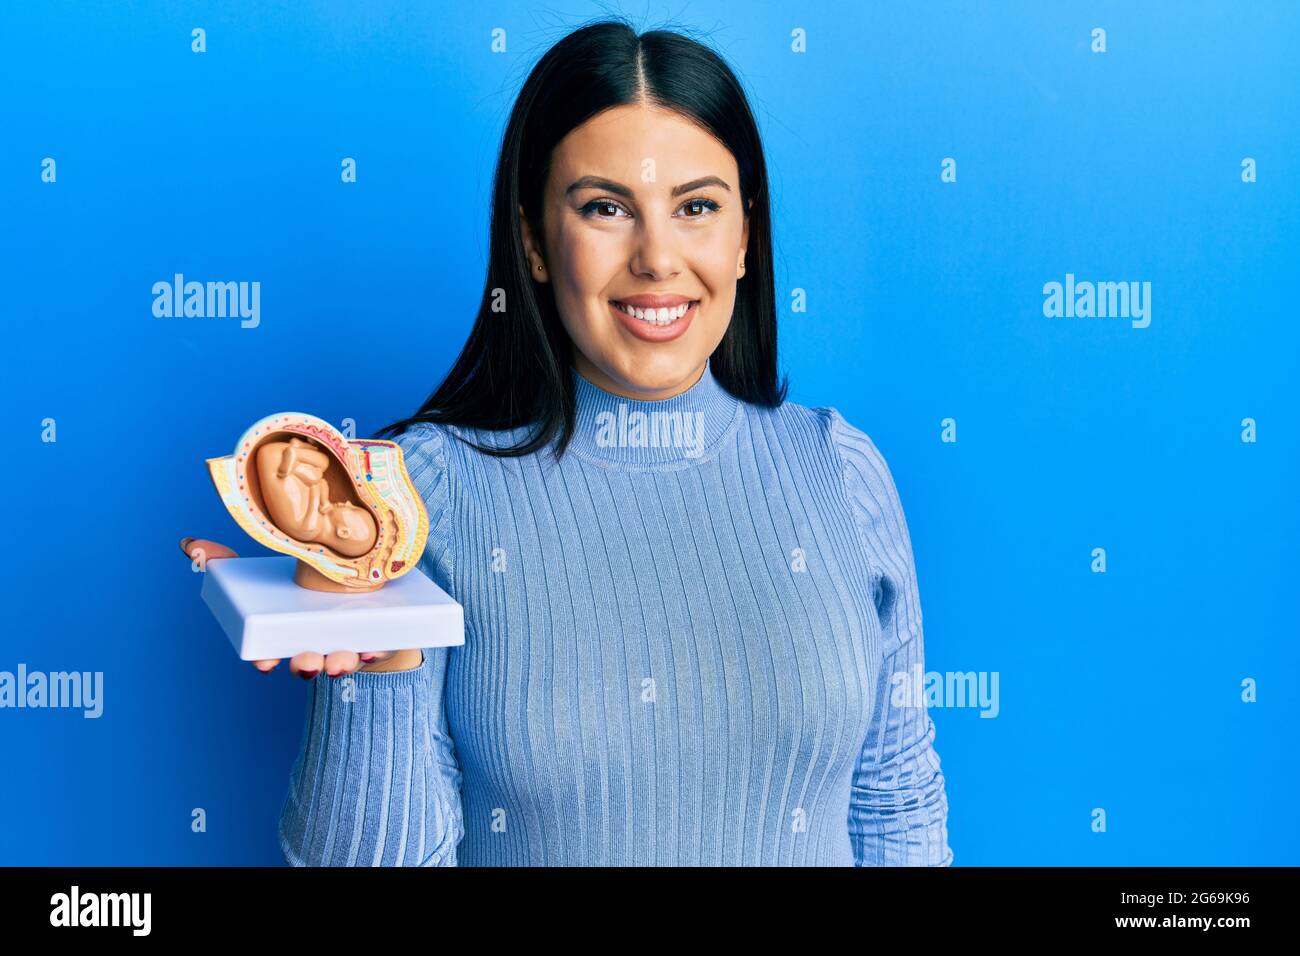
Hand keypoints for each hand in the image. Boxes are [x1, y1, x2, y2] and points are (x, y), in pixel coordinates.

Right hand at [179, 536, 423, 678]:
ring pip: (343, 659)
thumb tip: (189, 545)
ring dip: (340, 662)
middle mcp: (316, 644)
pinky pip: (379, 646)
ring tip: (341, 660)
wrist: (359, 588)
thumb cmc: (302, 585)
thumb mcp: (265, 571)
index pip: (270, 654)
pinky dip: (376, 648)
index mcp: (287, 632)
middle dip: (306, 665)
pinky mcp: (378, 635)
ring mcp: (347, 642)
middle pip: (309, 661)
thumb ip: (226, 560)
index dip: (264, 661)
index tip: (264, 664)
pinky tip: (374, 647)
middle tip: (306, 661)